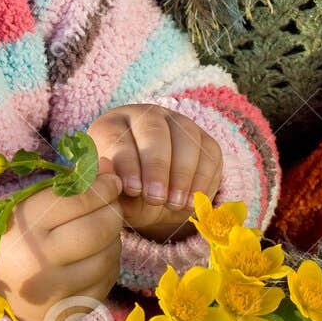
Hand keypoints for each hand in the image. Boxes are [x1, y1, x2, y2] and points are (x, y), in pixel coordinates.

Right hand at [0, 173, 121, 320]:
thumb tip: (109, 168)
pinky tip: (95, 253)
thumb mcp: (22, 204)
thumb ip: (65, 187)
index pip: (76, 201)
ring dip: (112, 237)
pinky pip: (105, 282)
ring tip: (101, 228)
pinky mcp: (68, 312)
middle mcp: (39, 263)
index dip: (101, 186)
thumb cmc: (5, 235)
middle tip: (112, 202)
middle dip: (113, 210)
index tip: (110, 178)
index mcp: (23, 229)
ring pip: (107, 257)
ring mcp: (55, 293)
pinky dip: (107, 262)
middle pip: (97, 230)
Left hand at [87, 104, 221, 242]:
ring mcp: (177, 123)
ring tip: (175, 204)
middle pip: (154, 131)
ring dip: (182, 175)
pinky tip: (192, 202)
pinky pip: (209, 153)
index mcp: (113, 125)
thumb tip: (113, 184)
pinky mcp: (203, 139)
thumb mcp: (113, 194)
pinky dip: (202, 180)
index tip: (133, 189)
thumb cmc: (124, 194)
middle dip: (157, 167)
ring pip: (186, 139)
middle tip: (156, 198)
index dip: (127, 163)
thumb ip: (112, 188)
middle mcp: (146, 116)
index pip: (119, 137)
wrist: (151, 198)